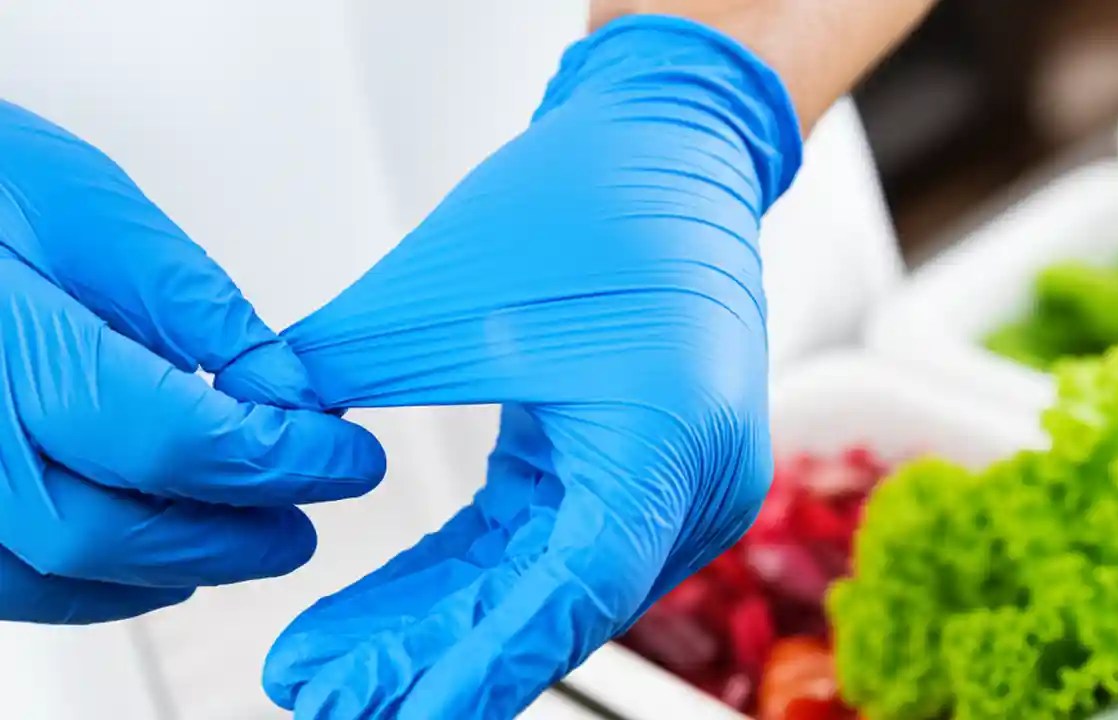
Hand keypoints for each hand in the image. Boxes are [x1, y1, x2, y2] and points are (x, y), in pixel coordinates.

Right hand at [0, 101, 385, 623]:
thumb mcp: (90, 212)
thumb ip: (195, 309)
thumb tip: (291, 395)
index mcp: (4, 344)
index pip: (173, 441)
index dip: (283, 461)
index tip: (353, 458)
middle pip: (110, 533)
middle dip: (234, 536)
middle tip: (308, 516)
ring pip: (58, 575)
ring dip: (173, 567)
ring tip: (248, 532)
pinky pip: (12, 582)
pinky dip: (98, 581)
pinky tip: (156, 550)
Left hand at [262, 17, 799, 718]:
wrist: (669, 150)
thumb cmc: (596, 195)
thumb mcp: (451, 286)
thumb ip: (341, 370)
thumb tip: (247, 423)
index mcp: (666, 432)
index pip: (572, 588)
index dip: (481, 662)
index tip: (399, 716)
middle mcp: (690, 479)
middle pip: (553, 602)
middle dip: (437, 656)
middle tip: (324, 692)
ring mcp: (672, 484)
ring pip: (546, 582)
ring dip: (447, 625)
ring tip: (336, 662)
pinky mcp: (637, 471)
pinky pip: (549, 543)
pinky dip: (474, 577)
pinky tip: (396, 608)